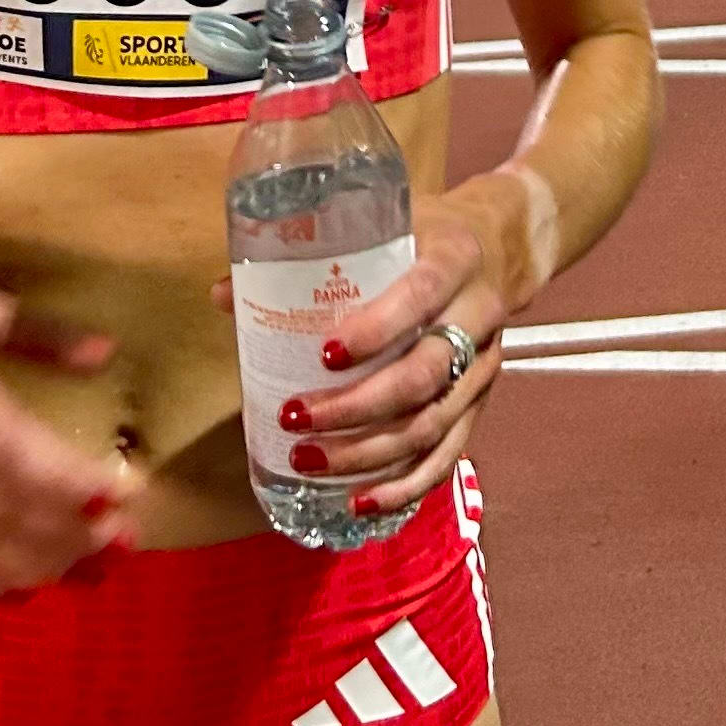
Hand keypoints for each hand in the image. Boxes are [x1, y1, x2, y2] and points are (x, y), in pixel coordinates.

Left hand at [276, 182, 515, 527]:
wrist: (500, 246)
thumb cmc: (424, 233)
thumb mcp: (381, 223)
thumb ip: (309, 254)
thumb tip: (224, 294)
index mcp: (453, 258)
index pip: (421, 295)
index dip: (376, 329)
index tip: (324, 354)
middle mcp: (476, 315)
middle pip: (422, 375)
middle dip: (355, 407)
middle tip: (296, 419)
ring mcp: (482, 365)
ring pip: (431, 423)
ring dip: (368, 453)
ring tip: (309, 460)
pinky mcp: (479, 402)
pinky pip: (448, 454)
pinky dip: (406, 485)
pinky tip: (362, 501)